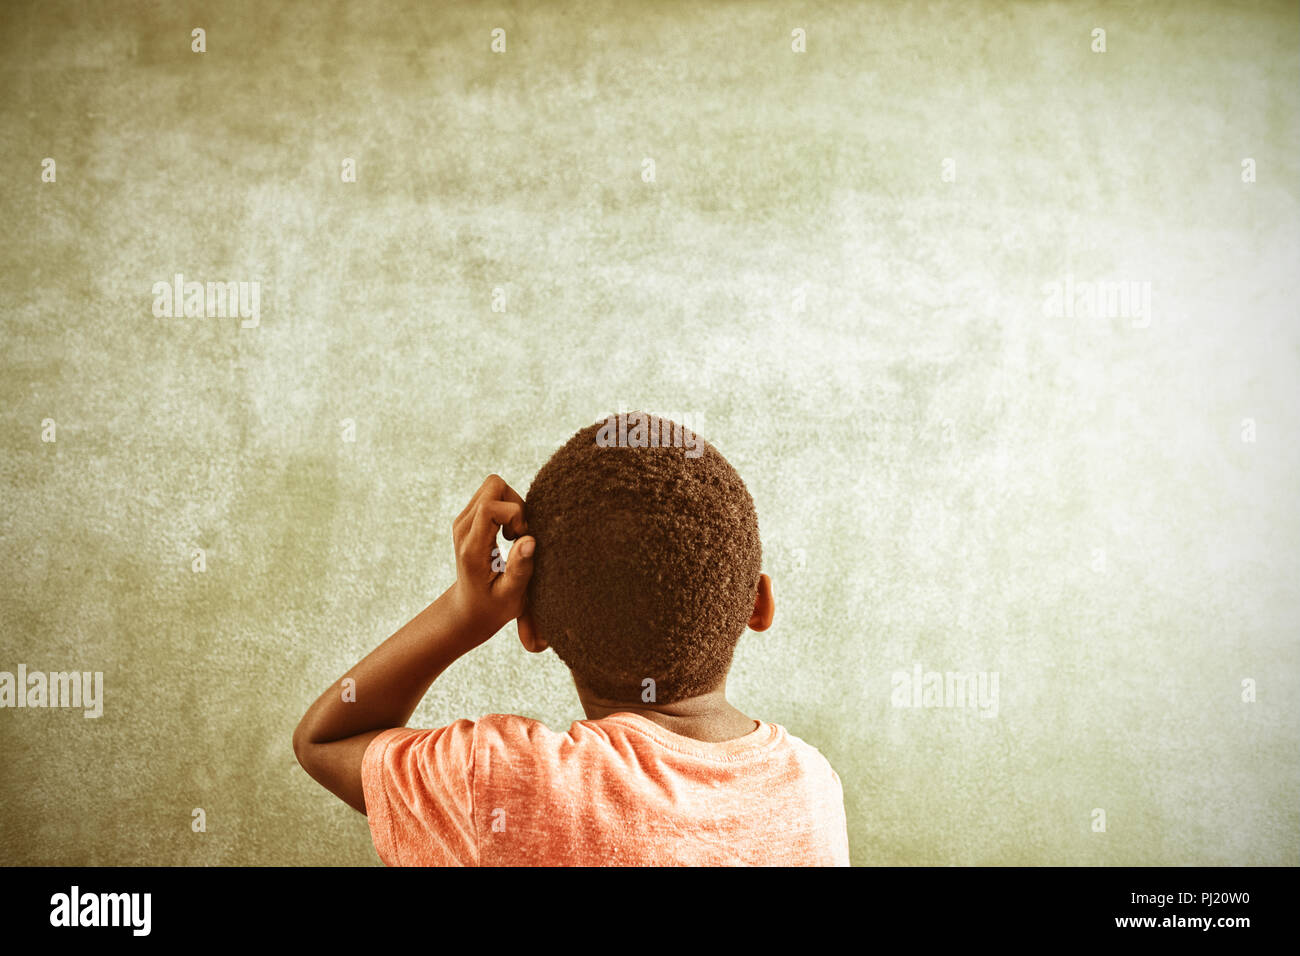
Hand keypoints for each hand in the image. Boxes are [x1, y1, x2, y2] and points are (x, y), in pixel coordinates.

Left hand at [445, 474, 535, 644]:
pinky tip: (509, 535)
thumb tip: (529, 540)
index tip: (521, 539)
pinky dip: (507, 508)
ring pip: (493, 485)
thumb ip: (520, 568)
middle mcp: (462, 528)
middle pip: (493, 485)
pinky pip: (492, 495)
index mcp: (472, 547)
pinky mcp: (469, 518)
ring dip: (512, 505)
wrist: (469, 609)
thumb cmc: (493, 607)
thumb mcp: (511, 597)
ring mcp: (463, 520)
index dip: (515, 515)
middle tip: (519, 534)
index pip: (490, 507)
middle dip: (516, 503)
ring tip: (515, 536)